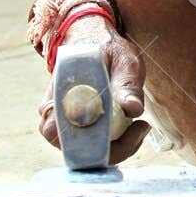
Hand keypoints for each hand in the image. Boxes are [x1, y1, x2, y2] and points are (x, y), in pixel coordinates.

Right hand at [38, 16, 149, 163]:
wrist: (94, 43)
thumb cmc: (106, 49)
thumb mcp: (123, 59)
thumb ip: (126, 83)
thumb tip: (133, 109)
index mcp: (56, 97)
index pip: (62, 136)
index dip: (96, 143)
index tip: (132, 127)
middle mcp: (53, 117)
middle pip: (78, 152)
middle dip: (115, 148)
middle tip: (142, 128)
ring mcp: (64, 125)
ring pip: (88, 153)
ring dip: (118, 145)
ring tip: (140, 125)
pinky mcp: (78, 129)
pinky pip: (94, 147)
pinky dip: (116, 142)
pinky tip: (133, 127)